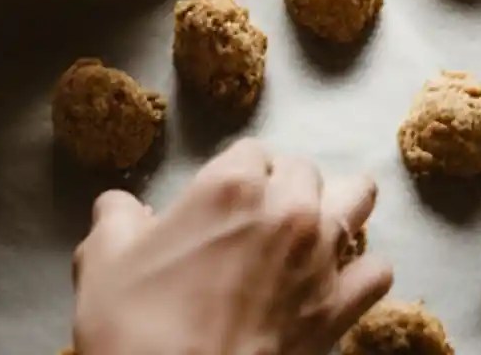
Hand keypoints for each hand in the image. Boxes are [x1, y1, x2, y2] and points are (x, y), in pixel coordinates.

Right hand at [71, 139, 392, 354]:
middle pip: (304, 172)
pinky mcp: (341, 308)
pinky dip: (362, 272)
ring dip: (338, 206)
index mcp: (232, 186)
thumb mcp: (103, 261)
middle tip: (259, 216)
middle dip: (284, 186)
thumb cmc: (135, 328)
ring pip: (358, 200)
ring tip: (317, 224)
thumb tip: (119, 205)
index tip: (223, 196)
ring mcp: (322, 258)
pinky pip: (376, 272)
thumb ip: (116, 218)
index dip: (236, 173)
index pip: (250, 151)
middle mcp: (288, 210)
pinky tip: (341, 281)